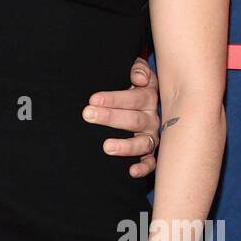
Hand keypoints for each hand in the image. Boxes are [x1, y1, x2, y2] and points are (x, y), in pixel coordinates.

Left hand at [82, 57, 161, 176]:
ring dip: (125, 146)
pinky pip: (151, 162)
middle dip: (110, 117)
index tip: (93, 99)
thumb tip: (138, 78)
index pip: (133, 98)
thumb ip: (138, 69)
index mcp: (148, 96)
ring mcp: (152, 136)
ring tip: (107, 147)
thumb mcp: (137, 70)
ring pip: (143, 143)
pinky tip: (131, 171)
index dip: (113, 98)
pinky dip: (144, 168)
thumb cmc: (135, 84)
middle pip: (133, 120)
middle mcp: (151, 118)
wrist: (146, 99)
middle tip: (88, 115)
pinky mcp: (151, 152)